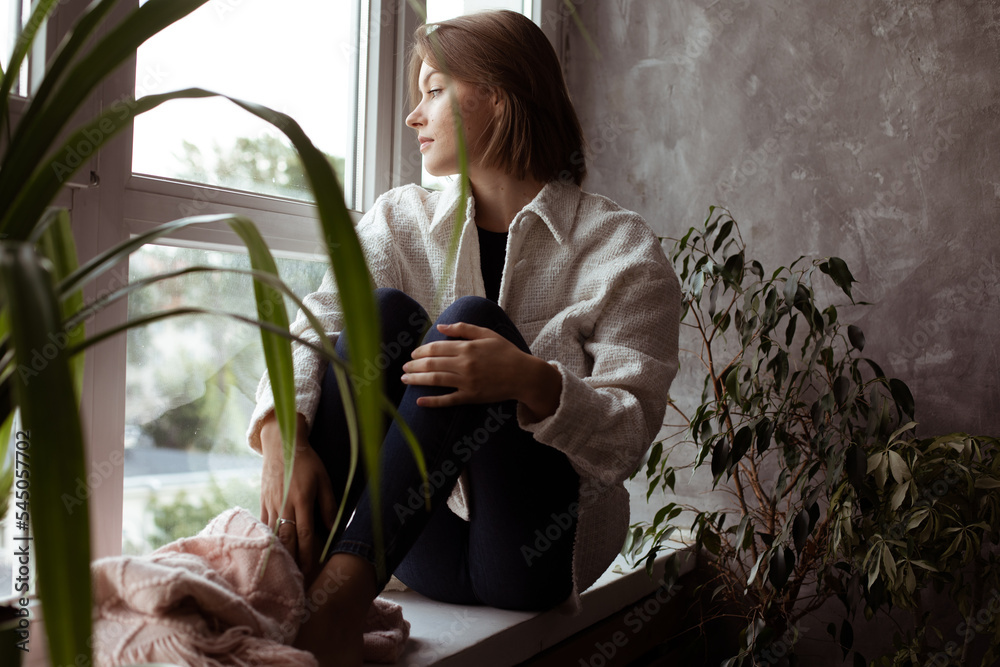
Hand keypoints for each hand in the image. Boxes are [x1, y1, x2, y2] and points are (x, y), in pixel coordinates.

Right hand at [259, 413, 336, 584]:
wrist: (282, 443)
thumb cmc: (307, 462)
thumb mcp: (324, 479)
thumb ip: (329, 505)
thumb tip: (334, 529)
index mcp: (302, 500)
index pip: (306, 535)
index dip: (308, 555)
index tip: (310, 572)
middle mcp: (285, 505)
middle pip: (288, 539)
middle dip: (292, 561)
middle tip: (295, 580)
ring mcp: (271, 504)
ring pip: (273, 535)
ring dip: (278, 554)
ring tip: (282, 572)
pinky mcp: (263, 502)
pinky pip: (264, 526)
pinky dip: (267, 541)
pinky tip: (269, 553)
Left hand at [400, 322, 560, 418]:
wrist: (524, 375)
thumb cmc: (506, 352)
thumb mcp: (487, 334)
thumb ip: (463, 329)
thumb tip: (441, 326)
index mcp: (467, 348)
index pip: (436, 348)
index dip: (421, 351)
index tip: (413, 354)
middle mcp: (464, 364)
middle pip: (432, 364)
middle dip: (414, 366)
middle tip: (404, 368)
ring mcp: (466, 382)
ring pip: (435, 380)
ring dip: (417, 380)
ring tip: (405, 379)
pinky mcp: (471, 397)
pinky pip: (448, 400)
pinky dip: (432, 401)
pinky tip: (419, 401)